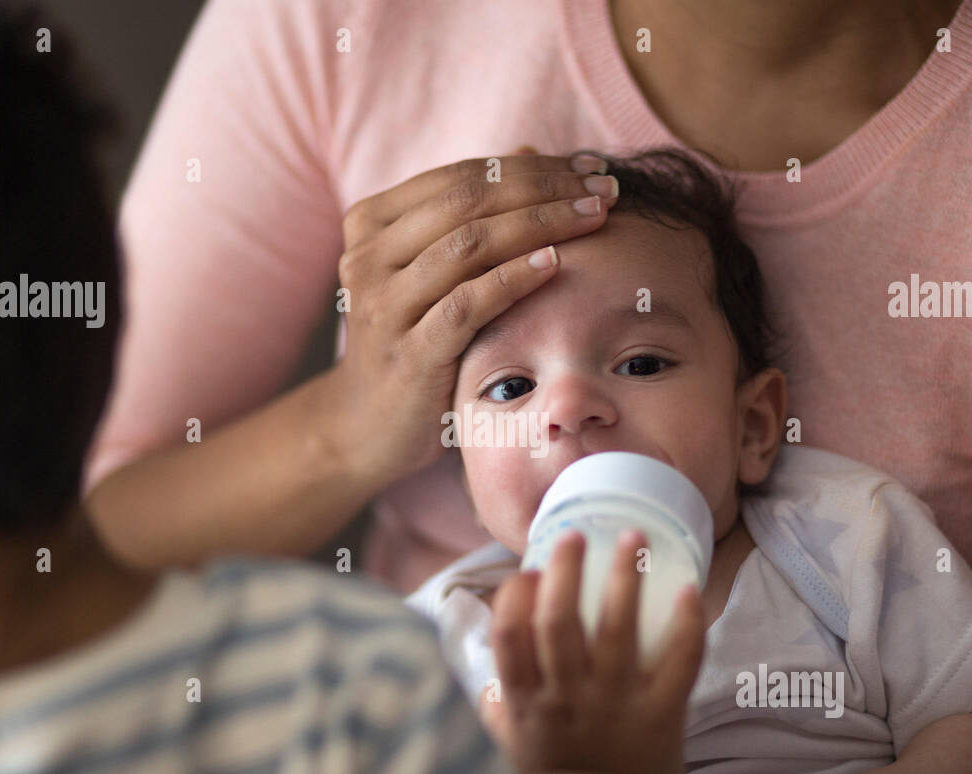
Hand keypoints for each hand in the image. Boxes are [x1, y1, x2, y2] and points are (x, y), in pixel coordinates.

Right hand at [331, 150, 618, 482]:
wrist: (370, 424)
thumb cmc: (416, 337)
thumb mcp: (435, 271)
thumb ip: (469, 216)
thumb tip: (526, 151)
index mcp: (371, 222)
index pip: (461, 175)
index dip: (531, 166)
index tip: (590, 167)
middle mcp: (367, 256)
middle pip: (467, 201)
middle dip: (545, 188)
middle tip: (604, 189)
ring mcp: (383, 306)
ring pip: (468, 245)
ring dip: (542, 224)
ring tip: (594, 217)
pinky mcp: (408, 353)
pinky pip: (468, 303)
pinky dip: (515, 278)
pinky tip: (557, 262)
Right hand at [483, 529, 705, 773]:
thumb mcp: (507, 743)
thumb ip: (497, 699)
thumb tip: (488, 657)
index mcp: (526, 701)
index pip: (509, 633)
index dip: (515, 594)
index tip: (526, 571)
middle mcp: (568, 696)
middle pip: (559, 620)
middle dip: (566, 570)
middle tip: (576, 536)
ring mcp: (617, 702)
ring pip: (618, 628)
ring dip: (625, 577)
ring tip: (634, 538)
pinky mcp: (662, 712)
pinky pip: (680, 661)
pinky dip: (687, 624)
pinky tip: (689, 590)